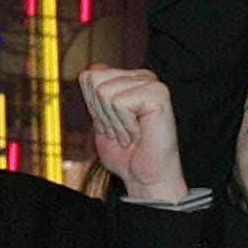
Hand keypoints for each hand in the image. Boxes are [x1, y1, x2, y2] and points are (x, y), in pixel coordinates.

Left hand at [78, 66, 188, 203]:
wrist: (145, 177)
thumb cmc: (125, 153)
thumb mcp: (100, 119)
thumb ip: (94, 94)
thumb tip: (90, 71)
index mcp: (128, 79)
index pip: (89, 76)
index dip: (93, 107)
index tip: (111, 125)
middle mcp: (141, 76)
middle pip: (94, 81)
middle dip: (101, 113)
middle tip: (121, 131)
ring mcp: (151, 83)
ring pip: (105, 91)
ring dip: (114, 122)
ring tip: (130, 134)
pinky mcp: (158, 93)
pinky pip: (120, 102)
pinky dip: (125, 125)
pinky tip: (139, 134)